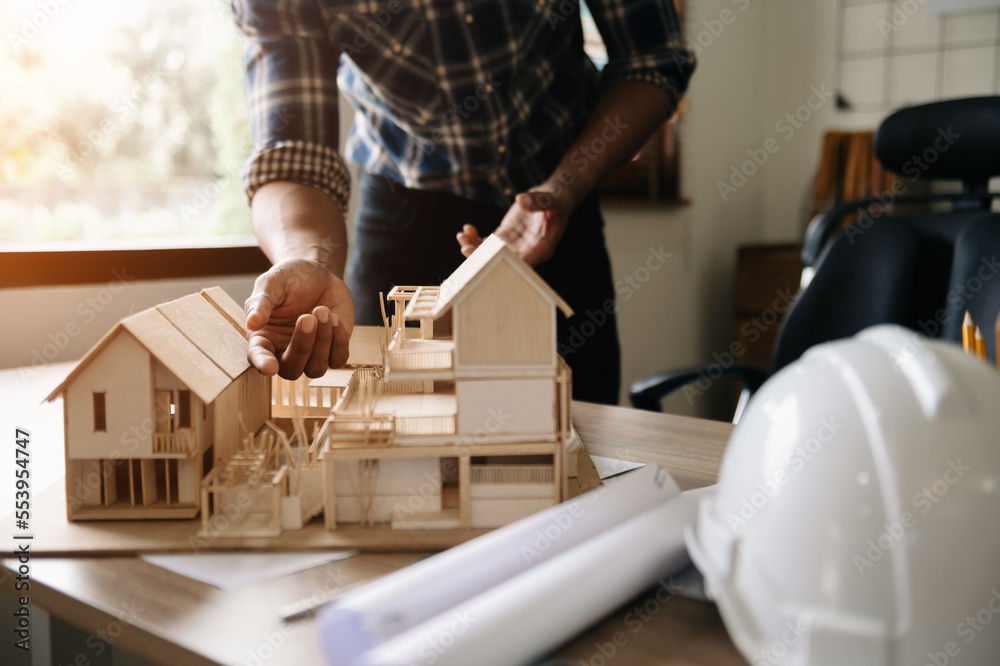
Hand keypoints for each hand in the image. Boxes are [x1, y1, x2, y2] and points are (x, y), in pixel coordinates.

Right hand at [244, 258, 354, 378]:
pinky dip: (338, 340)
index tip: (269, 367)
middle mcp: (285, 351)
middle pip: (291, 370)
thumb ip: (261, 303)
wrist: (317, 273)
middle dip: (301, 346)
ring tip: (323, 310)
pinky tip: (334, 317)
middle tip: (306, 317)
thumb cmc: (289, 279)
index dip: (263, 364)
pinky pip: (338, 359)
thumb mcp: (271, 283)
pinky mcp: (334, 349)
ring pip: (316, 368)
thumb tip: (252, 323)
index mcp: (264, 338)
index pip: (258, 358)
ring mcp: (311, 354)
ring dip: (322, 342)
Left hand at [457, 179, 578, 265]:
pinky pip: (489, 242)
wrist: (555, 195)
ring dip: (475, 247)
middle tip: (466, 249)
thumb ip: (539, 202)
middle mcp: (528, 251)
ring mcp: (515, 244)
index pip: (523, 262)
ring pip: (492, 253)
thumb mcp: (554, 200)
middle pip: (503, 261)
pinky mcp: (507, 236)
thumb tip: (521, 201)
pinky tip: (467, 228)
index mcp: (542, 248)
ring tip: (462, 237)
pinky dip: (476, 238)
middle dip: (484, 257)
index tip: (488, 257)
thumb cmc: (559, 200)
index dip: (505, 261)